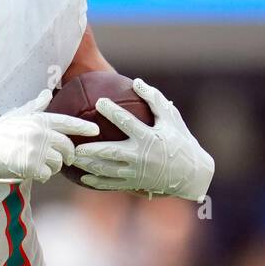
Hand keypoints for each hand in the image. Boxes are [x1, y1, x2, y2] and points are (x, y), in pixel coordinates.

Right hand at [0, 89, 98, 204]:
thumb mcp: (16, 115)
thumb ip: (34, 107)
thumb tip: (46, 93)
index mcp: (38, 120)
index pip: (67, 123)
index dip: (83, 128)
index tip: (96, 131)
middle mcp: (41, 134)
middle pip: (67, 147)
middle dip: (68, 155)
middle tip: (64, 160)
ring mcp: (38, 150)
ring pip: (58, 163)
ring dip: (51, 167)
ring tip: (38, 164)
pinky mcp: (33, 166)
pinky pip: (46, 174)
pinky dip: (40, 175)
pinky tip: (29, 171)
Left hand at [66, 78, 213, 200]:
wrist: (191, 174)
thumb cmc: (181, 141)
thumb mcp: (171, 118)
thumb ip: (154, 99)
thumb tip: (136, 81)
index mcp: (150, 138)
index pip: (127, 122)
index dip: (113, 112)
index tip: (99, 102)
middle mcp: (141, 157)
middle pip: (110, 152)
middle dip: (91, 148)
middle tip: (74, 142)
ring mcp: (137, 172)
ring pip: (108, 170)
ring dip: (88, 165)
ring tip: (72, 158)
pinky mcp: (135, 183)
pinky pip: (113, 184)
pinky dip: (98, 182)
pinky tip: (84, 177)